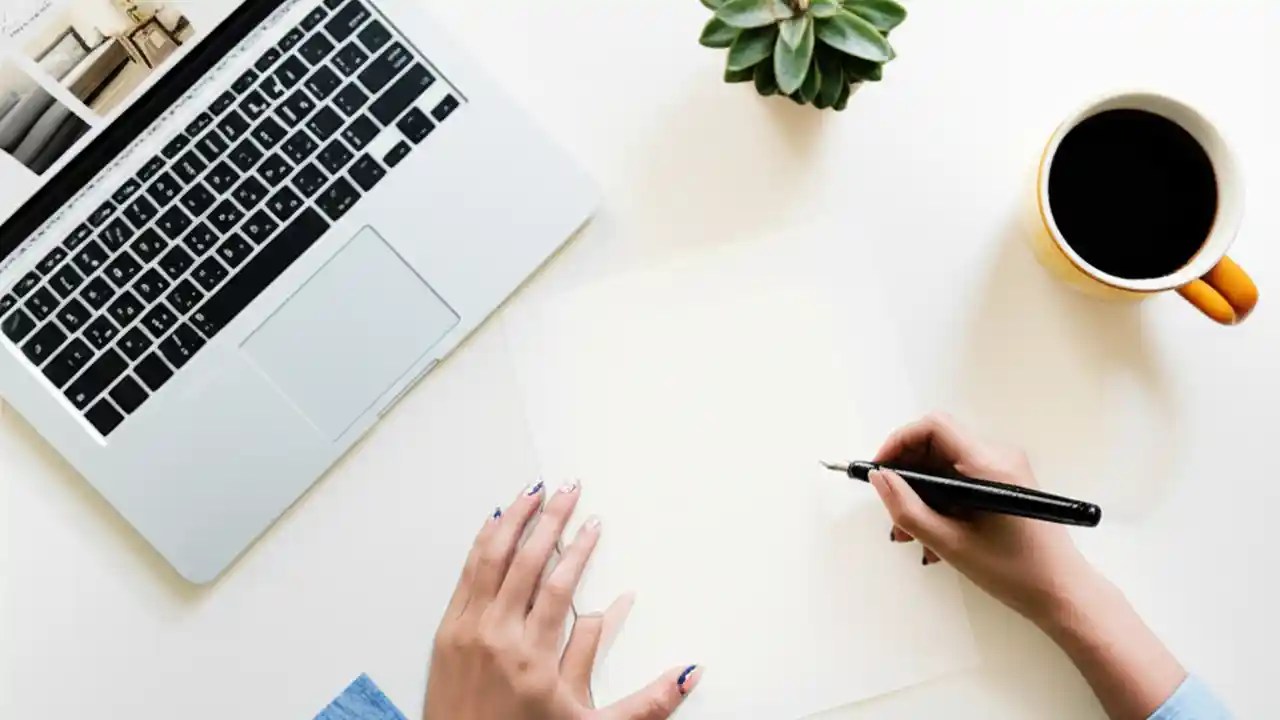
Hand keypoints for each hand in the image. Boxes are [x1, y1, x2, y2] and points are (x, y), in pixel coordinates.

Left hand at [425, 480, 701, 719]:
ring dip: (512, 519)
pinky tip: (494, 524)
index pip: (559, 586)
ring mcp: (467, 631)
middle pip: (525, 560)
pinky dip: (481, 544)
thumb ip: (645, 703)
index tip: (593, 523)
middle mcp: (496, 637)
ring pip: (490, 558)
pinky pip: (466, 575)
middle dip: (549, 518)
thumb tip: (688, 676)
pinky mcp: (446, 633)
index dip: (579, 549)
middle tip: (567, 489)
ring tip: (531, 492)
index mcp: (533, 658)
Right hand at [869, 413, 1100, 625]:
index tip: (879, 472)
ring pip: (944, 466)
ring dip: (921, 495)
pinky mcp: (1004, 483)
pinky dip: (940, 501)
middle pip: (936, 445)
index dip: (898, 442)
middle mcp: (999, 457)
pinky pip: (959, 479)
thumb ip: (908, 509)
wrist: (1062, 592)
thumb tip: (879, 479)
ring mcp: (1004, 469)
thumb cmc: (1015, 571)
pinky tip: (933, 534)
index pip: (933, 427)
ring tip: (909, 533)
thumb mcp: (950, 544)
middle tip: (892, 513)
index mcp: (990, 465)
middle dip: (907, 476)